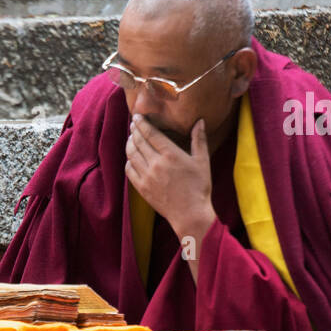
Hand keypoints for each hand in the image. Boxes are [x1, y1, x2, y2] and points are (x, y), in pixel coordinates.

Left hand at [125, 116, 216, 255]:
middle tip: (133, 124)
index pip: (151, 133)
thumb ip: (199, 140)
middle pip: (139, 141)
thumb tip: (199, 121)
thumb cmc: (199, 187)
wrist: (190, 213)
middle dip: (134, 130)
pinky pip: (129, 170)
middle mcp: (156, 164)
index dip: (142, 123)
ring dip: (130, 143)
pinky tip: (131, 157)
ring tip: (131, 138)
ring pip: (131, 154)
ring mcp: (147, 176)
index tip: (137, 116)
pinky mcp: (141, 188)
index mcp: (171, 154)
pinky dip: (128, 161)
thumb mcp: (202, 161)